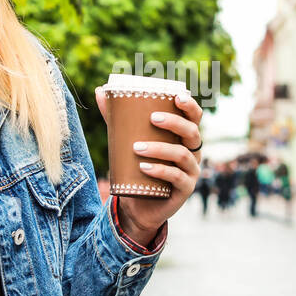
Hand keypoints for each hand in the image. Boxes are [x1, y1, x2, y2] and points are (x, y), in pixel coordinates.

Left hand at [94, 86, 203, 244]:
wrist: (139, 205)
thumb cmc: (138, 166)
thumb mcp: (128, 140)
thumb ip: (117, 117)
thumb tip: (100, 90)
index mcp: (184, 137)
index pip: (195, 117)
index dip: (190, 106)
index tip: (177, 96)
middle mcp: (192, 152)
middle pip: (192, 132)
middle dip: (174, 123)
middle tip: (152, 118)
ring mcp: (191, 171)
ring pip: (182, 155)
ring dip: (160, 149)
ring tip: (137, 147)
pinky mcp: (185, 189)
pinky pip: (176, 177)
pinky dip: (160, 171)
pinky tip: (144, 167)